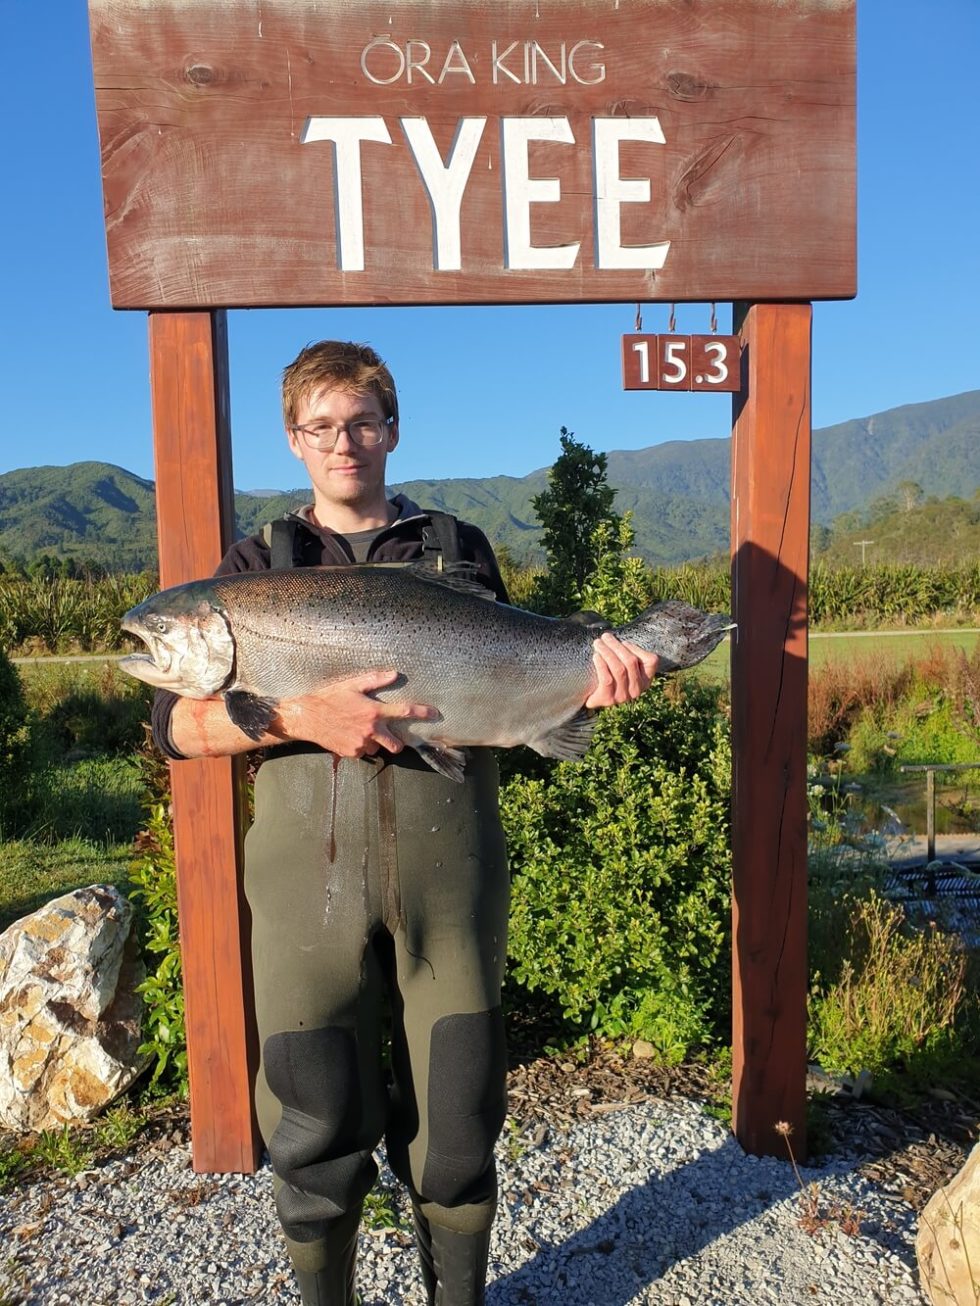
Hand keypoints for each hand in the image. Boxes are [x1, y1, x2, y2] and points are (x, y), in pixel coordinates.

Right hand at [274, 670, 437, 756]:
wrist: (307, 717)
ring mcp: (361, 744)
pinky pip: (362, 752)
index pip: (404, 711)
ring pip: (377, 748)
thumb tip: (395, 674)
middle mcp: (370, 730)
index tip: (435, 713)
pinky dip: (360, 746)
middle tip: (389, 735)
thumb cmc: (330, 698)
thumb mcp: (352, 684)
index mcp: (373, 711)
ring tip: (359, 731)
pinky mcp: (351, 753)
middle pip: (396, 745)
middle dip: (396, 742)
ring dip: (374, 742)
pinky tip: (348, 735)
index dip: (422, 712)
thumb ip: (375, 680)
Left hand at [585, 633, 658, 708]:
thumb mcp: (624, 667)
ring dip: (607, 652)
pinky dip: (601, 665)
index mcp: (645, 680)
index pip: (651, 661)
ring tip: (598, 643)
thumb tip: (618, 636)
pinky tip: (596, 656)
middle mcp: (637, 690)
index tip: (624, 642)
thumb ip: (627, 654)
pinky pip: (607, 679)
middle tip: (605, 637)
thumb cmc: (610, 675)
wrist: (592, 697)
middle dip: (616, 646)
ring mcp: (623, 696)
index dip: (637, 648)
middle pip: (630, 661)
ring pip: (619, 669)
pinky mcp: (608, 699)